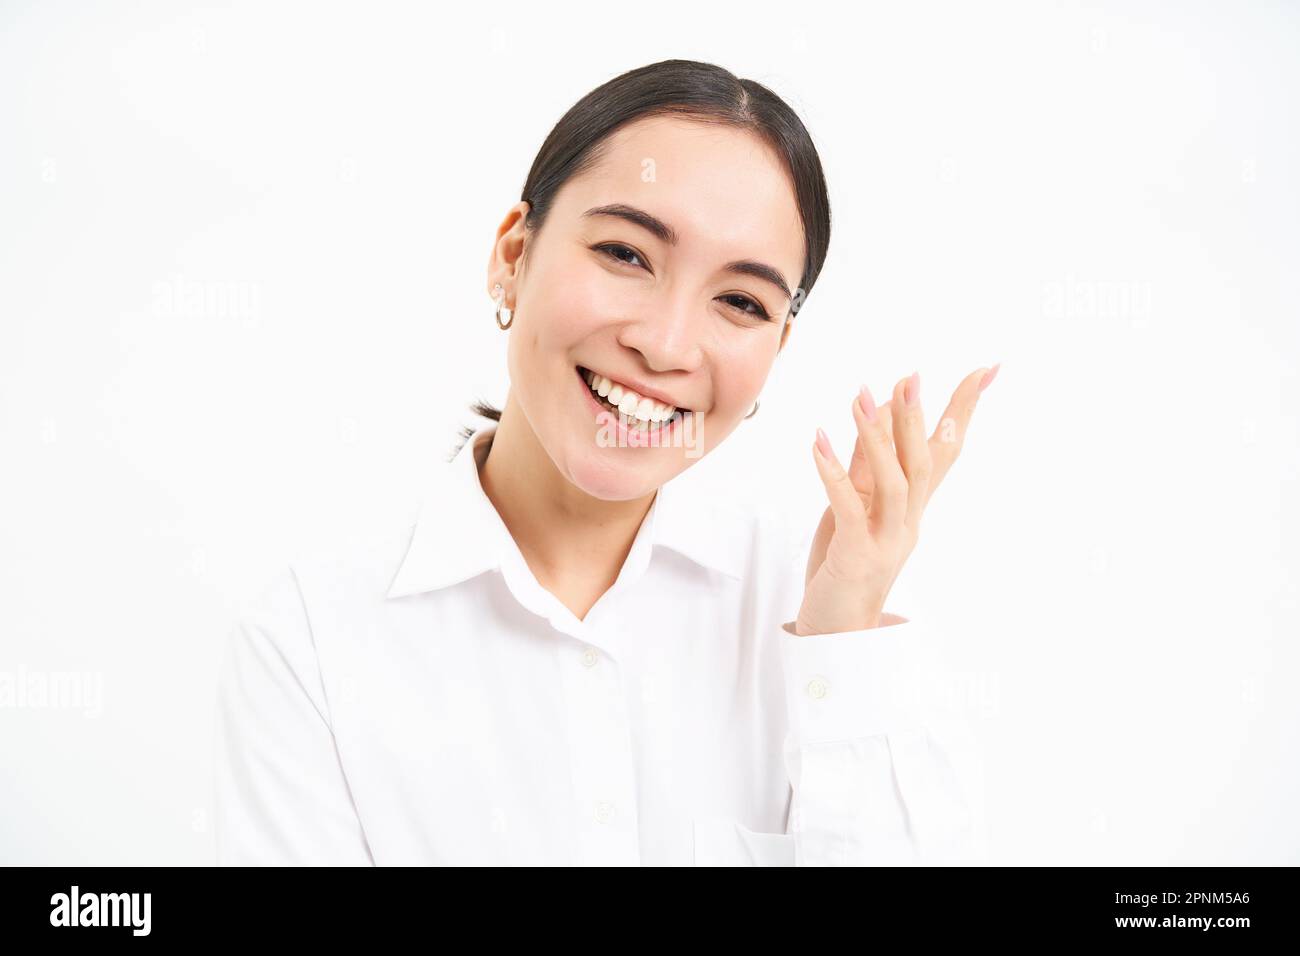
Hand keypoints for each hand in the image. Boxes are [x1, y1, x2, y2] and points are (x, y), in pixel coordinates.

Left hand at [792, 364, 999, 636]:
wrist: (837, 633)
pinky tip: (819, 442)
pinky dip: (833, 473)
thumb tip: (879, 416)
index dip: (964, 411)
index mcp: (912, 509)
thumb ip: (865, 467)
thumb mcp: (854, 508)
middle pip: (924, 462)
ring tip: (859, 398)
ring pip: (893, 482)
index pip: (944, 452)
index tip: (985, 370)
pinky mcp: (857, 555)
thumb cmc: (845, 567)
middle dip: (919, 417)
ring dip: (876, 437)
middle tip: (912, 376)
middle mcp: (909, 522)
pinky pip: (848, 508)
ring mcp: (886, 540)